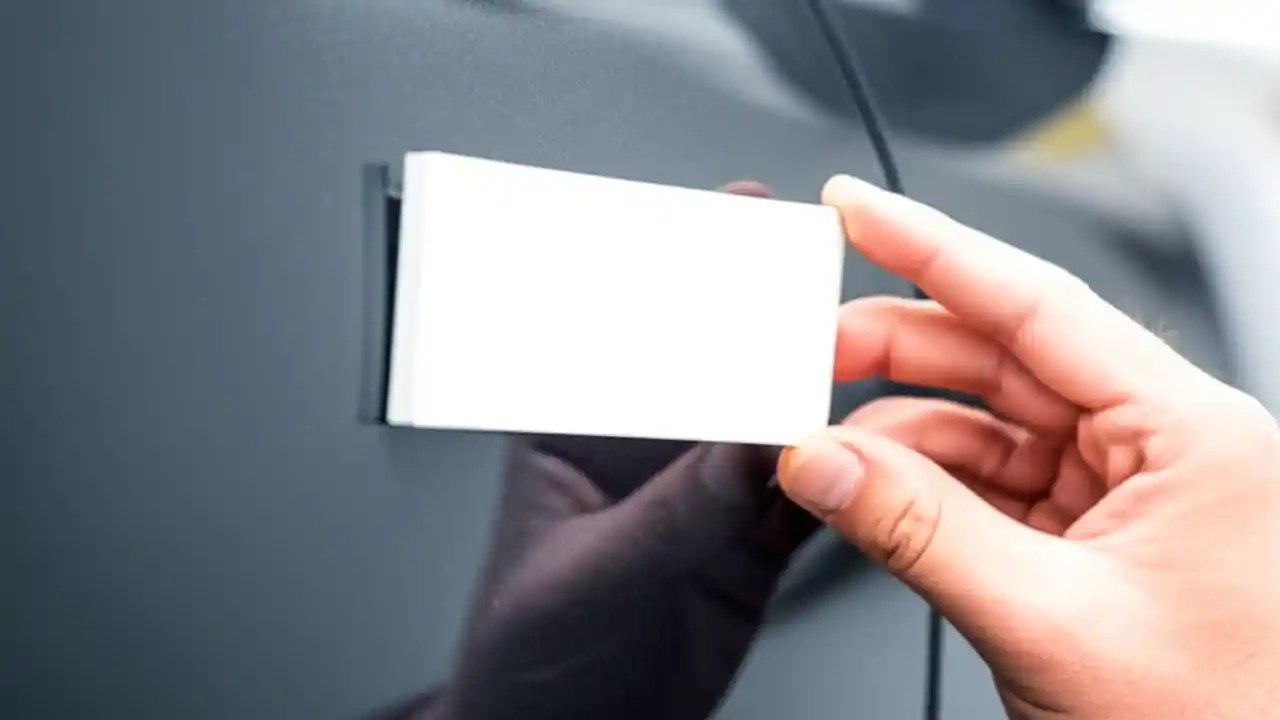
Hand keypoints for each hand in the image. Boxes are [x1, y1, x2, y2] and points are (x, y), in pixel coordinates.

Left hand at [416, 182, 817, 719]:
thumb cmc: (526, 657)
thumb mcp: (589, 581)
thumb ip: (671, 514)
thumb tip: (751, 447)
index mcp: (575, 432)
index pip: (629, 337)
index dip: (679, 274)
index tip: (733, 220)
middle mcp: (645, 452)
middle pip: (714, 365)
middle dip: (763, 317)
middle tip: (818, 273)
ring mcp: (700, 496)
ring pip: (771, 423)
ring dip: (814, 391)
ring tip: (867, 349)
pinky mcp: (744, 546)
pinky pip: (806, 496)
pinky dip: (846, 475)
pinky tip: (877, 451)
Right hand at [778, 176, 1279, 717]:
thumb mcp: (1052, 623)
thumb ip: (919, 532)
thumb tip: (822, 461)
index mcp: (1190, 431)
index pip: (1039, 305)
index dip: (934, 247)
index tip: (855, 208)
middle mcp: (1160, 444)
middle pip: (1002, 354)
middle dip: (895, 345)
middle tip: (807, 345)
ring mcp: (1122, 491)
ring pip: (985, 421)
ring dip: (898, 426)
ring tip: (824, 443)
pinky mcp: (1087, 538)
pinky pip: (987, 482)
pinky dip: (920, 481)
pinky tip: (869, 486)